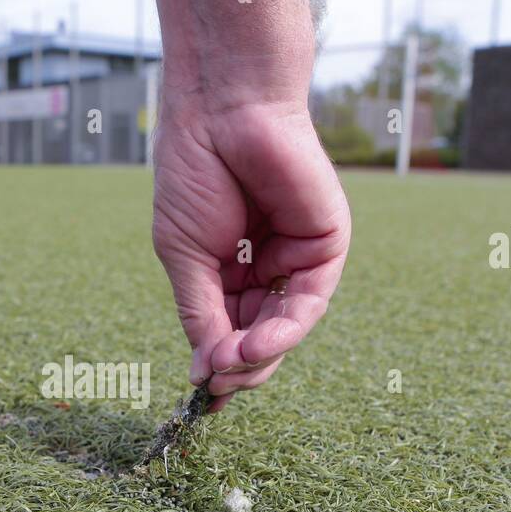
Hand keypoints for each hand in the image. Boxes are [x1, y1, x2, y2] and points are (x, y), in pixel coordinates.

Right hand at [151, 0, 349, 411]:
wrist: (222, 110)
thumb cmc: (195, 171)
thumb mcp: (184, 257)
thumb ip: (200, 314)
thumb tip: (204, 375)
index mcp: (229, 270)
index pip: (227, 332)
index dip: (216, 367)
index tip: (200, 402)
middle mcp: (267, 269)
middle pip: (257, 338)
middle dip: (237, 368)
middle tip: (216, 387)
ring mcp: (297, 259)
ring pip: (283, 329)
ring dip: (257, 356)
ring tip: (232, 366)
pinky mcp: (326, 245)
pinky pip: (308, 302)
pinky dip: (283, 331)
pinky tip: (254, 346)